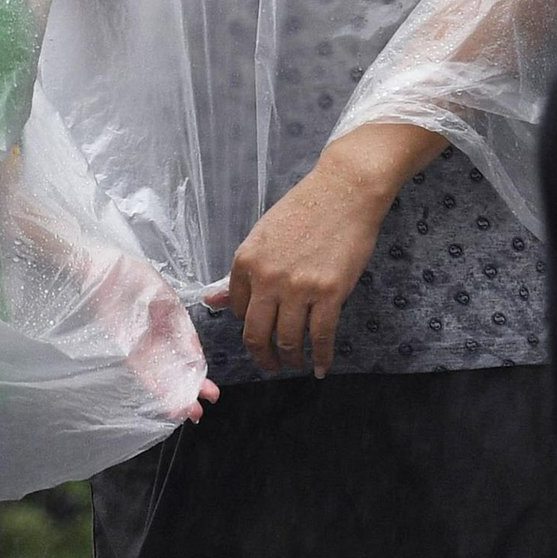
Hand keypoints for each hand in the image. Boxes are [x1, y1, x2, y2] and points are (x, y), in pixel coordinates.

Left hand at [215, 121, 445, 377]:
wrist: (344, 191)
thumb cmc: (304, 210)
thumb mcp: (263, 236)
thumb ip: (242, 273)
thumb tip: (212, 300)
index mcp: (246, 262)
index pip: (237, 310)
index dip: (248, 325)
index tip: (260, 332)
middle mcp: (267, 278)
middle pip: (257, 334)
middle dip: (262, 357)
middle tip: (270, 365)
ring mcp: (298, 288)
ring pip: (288, 340)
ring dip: (291, 359)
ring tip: (296, 363)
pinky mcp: (329, 293)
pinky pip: (322, 336)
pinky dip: (322, 356)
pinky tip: (321, 366)